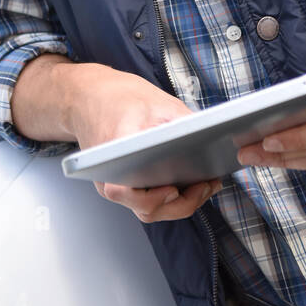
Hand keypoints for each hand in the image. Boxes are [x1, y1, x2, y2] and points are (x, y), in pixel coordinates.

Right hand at [65, 63, 223, 222]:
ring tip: (204, 186)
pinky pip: (148, 199)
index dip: (155, 196)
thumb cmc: (119, 98)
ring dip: (179, 203)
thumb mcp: (158, 102)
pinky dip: (170, 197)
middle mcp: (109, 177)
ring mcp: (115, 184)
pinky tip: (191, 184)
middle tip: (205, 186)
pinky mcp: (124, 184)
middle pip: (144, 207)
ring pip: (148, 208)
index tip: (176, 189)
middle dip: (180, 203)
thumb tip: (214, 141)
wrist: (91, 96)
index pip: (126, 190)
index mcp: (113, 153)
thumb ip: (184, 124)